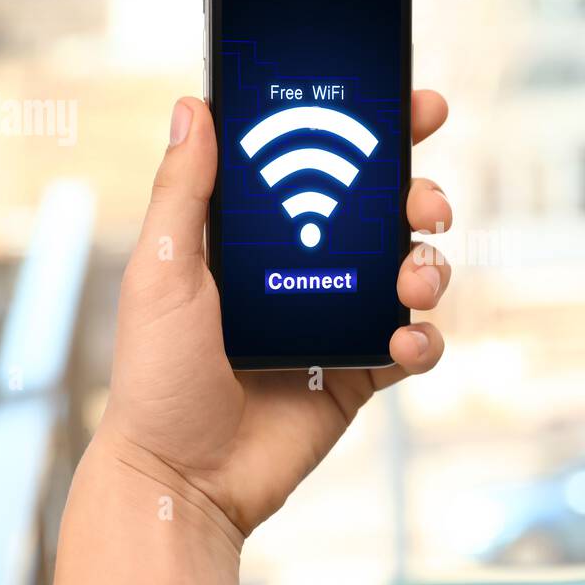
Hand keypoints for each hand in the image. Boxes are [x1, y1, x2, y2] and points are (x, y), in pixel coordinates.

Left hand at [41, 92, 450, 584]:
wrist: (182, 480)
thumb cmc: (155, 376)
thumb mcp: (161, 272)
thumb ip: (183, 192)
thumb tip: (192, 105)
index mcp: (261, 237)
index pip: (324, 167)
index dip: (373, 134)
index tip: (413, 108)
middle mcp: (307, 270)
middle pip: (384, 214)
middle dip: (420, 195)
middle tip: (426, 201)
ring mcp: (338, 321)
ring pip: (411, 271)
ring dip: (430, 265)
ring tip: (413, 280)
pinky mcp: (360, 375)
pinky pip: (414, 346)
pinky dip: (424, 340)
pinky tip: (405, 342)